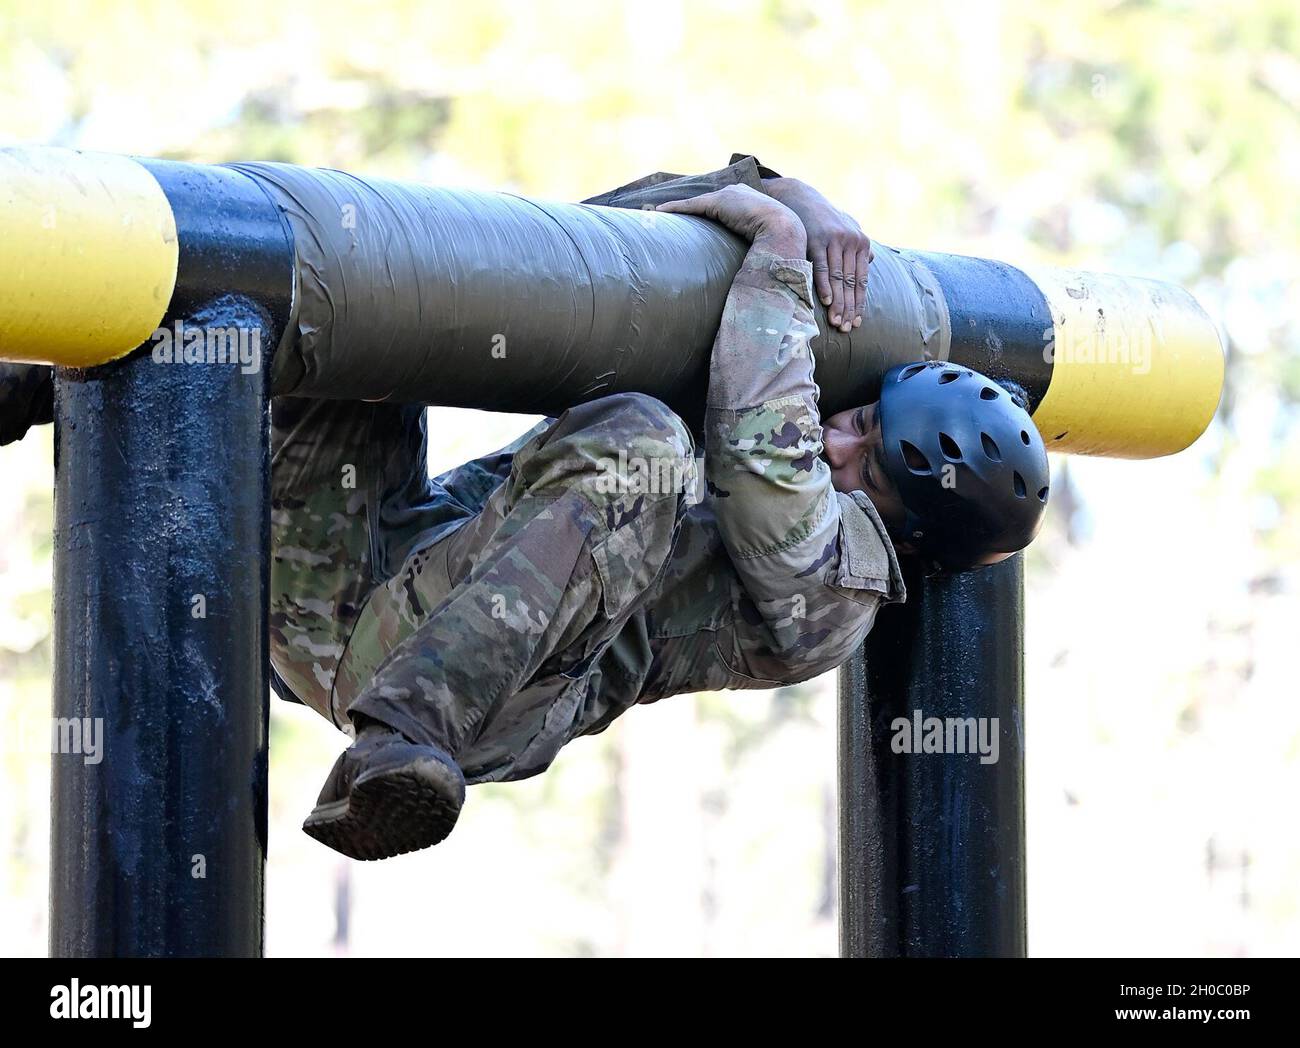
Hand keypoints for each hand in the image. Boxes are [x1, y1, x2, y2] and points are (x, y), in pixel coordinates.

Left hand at [656, 185, 806, 258]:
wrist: (786, 231)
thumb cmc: (780, 246)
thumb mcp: (764, 247)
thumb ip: (755, 254)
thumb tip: (750, 280)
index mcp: (750, 203)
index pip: (722, 206)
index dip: (707, 213)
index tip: (694, 223)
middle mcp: (737, 194)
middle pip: (705, 202)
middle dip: (688, 209)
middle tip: (669, 217)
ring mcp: (728, 196)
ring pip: (696, 203)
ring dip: (677, 210)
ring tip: (659, 216)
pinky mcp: (719, 202)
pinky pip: (692, 206)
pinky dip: (675, 209)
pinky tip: (660, 211)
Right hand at [764, 178, 871, 332]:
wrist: (800, 197)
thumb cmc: (822, 218)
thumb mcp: (845, 227)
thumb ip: (857, 246)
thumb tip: (869, 261)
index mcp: (861, 243)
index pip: (861, 279)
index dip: (859, 302)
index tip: (857, 321)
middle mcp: (851, 241)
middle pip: (851, 282)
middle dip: (849, 307)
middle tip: (847, 328)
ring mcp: (834, 240)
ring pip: (839, 278)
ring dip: (838, 303)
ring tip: (837, 322)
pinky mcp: (816, 240)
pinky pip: (822, 267)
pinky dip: (825, 286)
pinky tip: (827, 302)